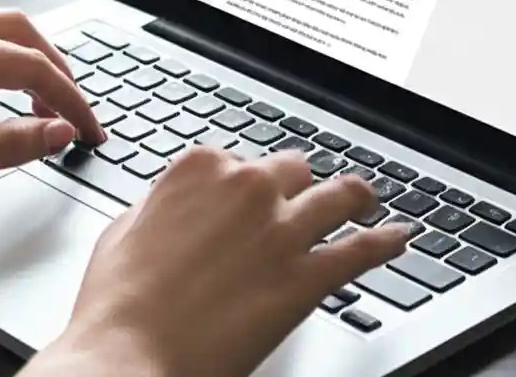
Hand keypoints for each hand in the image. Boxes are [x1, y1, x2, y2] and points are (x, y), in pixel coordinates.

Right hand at [28, 147, 410, 376]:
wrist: (128, 354)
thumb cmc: (117, 303)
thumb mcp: (123, 231)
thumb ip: (160, 207)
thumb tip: (176, 207)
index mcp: (200, 170)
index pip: (239, 161)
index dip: (245, 183)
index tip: (246, 198)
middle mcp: (247, 189)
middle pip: (293, 171)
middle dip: (296, 188)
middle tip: (300, 202)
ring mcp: (281, 230)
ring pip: (340, 196)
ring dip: (357, 197)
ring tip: (367, 200)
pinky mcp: (307, 276)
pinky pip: (362, 249)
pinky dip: (386, 241)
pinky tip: (398, 237)